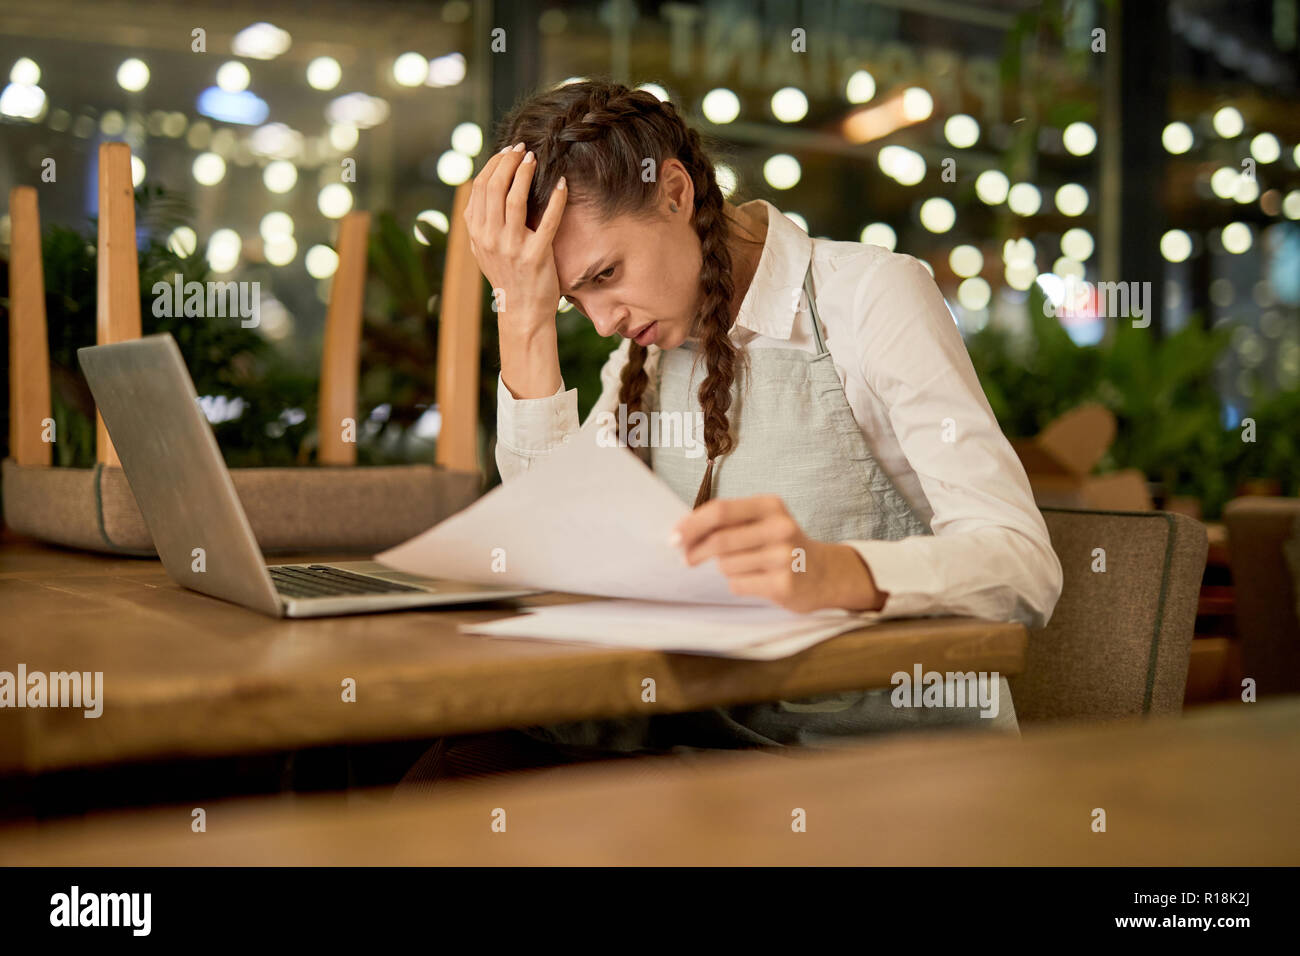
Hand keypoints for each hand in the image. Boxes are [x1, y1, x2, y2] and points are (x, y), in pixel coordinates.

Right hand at [463, 142, 568, 325]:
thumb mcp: (482, 250)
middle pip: (494, 187)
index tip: (508, 152)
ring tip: (535, 159)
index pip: (480, 187)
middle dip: (509, 162)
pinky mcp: (536, 255)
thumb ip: (479, 221)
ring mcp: (512, 247)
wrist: (522, 311)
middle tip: (523, 150)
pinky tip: (562, 184)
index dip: (494, 164)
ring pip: (514, 198)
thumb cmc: (507, 276)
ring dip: (525, 173)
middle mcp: (490, 238)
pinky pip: (548, 221)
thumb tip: (479, 187)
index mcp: (476, 233)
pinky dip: (556, 199)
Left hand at [671, 494, 886, 612]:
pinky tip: (756, 580)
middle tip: (686, 559)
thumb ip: (728, 522)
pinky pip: (738, 585)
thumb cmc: (780, 544)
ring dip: (725, 569)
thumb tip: (682, 533)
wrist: (823, 573)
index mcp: (771, 505)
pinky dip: (738, 584)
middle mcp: (780, 528)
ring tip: (745, 567)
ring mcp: (784, 557)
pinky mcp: (784, 585)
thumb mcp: (762, 522)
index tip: (673, 536)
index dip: (692, 524)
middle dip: (695, 551)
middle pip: (720, 540)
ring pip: (727, 565)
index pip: (721, 510)